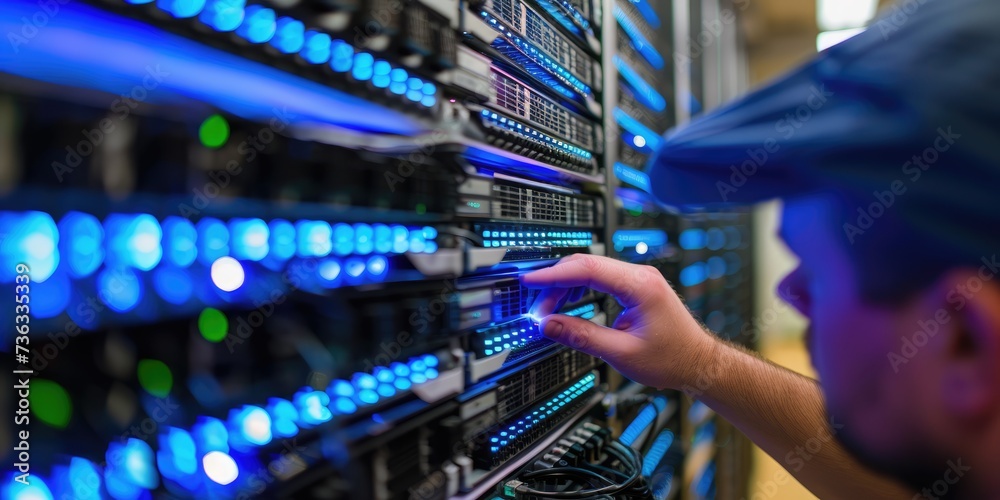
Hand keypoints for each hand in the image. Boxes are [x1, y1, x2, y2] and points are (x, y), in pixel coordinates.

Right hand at [521, 254, 717, 389]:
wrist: (698, 363)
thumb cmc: (671, 359)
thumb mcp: (621, 353)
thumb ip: (582, 336)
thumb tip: (549, 325)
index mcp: (640, 286)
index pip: (587, 269)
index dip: (554, 275)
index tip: (530, 280)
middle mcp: (640, 275)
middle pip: (586, 265)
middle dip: (556, 283)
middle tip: (536, 307)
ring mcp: (639, 279)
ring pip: (591, 270)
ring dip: (566, 286)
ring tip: (548, 310)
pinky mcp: (636, 287)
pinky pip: (601, 278)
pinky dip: (580, 288)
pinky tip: (567, 303)